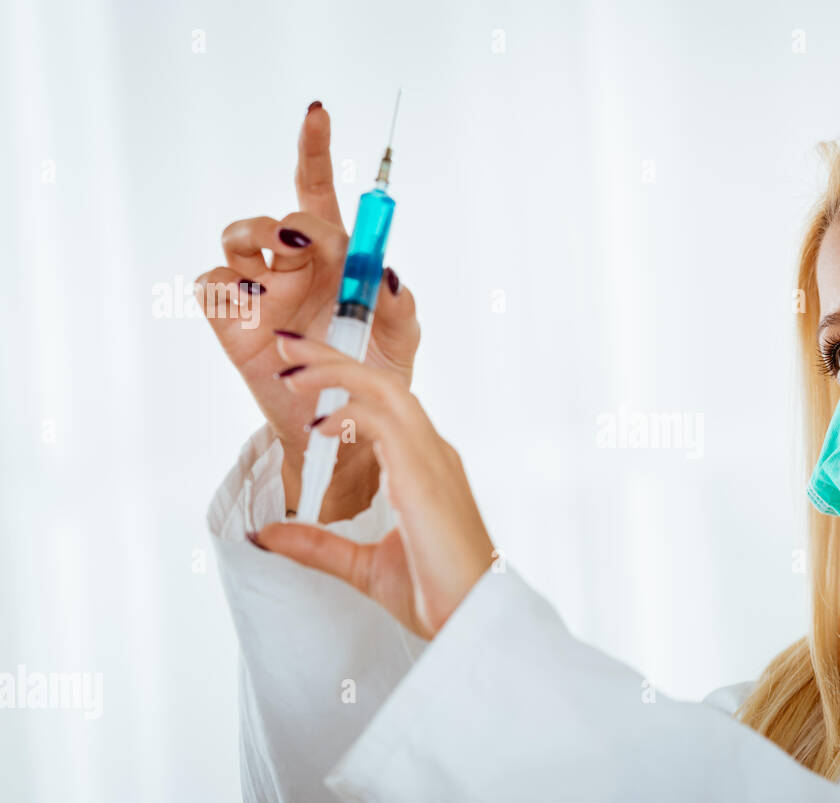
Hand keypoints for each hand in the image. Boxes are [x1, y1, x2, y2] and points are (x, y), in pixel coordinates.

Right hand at [193, 102, 419, 522]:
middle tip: (312, 245)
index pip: (319, 192)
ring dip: (257, 237)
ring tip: (283, 267)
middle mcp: (293, 265)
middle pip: (280, 215)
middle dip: (296, 222)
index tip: (317, 113)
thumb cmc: (372, 374)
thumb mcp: (402, 339)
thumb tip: (386, 272)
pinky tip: (252, 299)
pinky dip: (225, 283)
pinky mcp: (231, 321)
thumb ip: (399, 303)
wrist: (342, 426)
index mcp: (333, 257)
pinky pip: (211, 283)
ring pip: (238, 236)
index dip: (314, 150)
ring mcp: (259, 290)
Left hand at [247, 334, 495, 638]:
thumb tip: (268, 535)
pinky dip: (348, 415)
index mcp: (425, 467)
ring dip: (336, 374)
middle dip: (333, 358)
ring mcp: (433, 461)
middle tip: (287, 345)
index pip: (384, 404)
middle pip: (384, 383)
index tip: (299, 368)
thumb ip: (318, 546)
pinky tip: (317, 427)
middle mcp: (433, 453)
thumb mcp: (362, 567)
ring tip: (291, 371)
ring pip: (386, 392)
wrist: (469, 620)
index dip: (342, 379)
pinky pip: (386, 425)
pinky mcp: (425, 478)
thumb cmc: (434, 594)